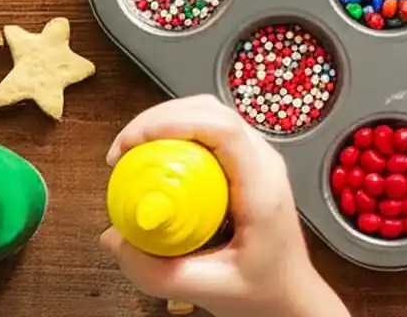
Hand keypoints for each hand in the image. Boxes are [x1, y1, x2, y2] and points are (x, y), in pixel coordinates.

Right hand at [101, 95, 348, 316]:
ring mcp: (257, 159)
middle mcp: (264, 162)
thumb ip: (159, 273)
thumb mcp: (210, 290)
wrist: (291, 294)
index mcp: (262, 187)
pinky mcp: (246, 164)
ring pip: (209, 115)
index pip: (223, 130)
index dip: (172, 123)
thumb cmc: (263, 291)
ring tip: (131, 152)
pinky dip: (176, 134)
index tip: (133, 144)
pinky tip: (152, 159)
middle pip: (212, 111)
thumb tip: (115, 239)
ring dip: (166, 122)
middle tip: (122, 150)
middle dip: (160, 118)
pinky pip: (209, 134)